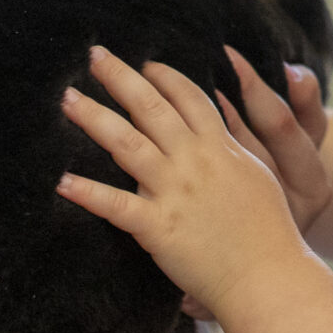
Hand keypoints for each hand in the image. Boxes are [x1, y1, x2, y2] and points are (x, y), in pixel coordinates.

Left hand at [58, 48, 312, 314]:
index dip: (164, 76)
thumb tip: (219, 125)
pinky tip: (63, 182)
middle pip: (151, 107)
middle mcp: (194, 161)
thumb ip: (233, 148)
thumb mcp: (257, 175)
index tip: (145, 64)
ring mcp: (174, 191)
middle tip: (94, 56)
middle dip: (120, 77)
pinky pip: (115, 205)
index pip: (188, 97)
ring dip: (94, 118)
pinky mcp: (157, 227)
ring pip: (127, 143)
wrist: (269, 276)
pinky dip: (88, 193)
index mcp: (220, 147)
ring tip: (68, 99)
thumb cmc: (270, 231)